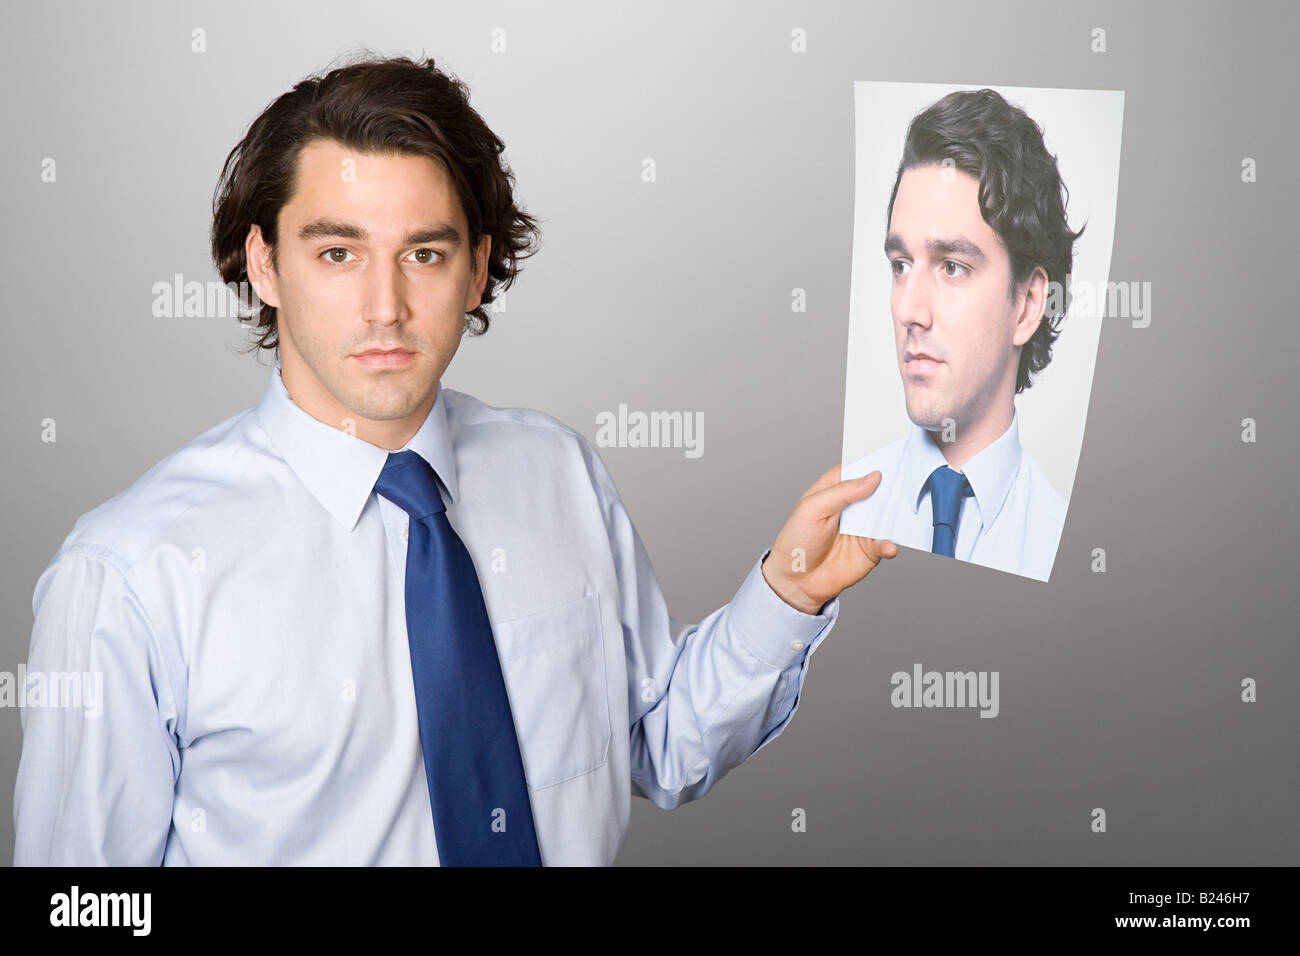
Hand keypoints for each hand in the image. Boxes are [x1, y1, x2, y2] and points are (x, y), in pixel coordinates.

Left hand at [760, 465, 896, 614]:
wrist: (796, 581)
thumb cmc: (796, 540)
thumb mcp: (812, 509)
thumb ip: (841, 492)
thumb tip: (872, 477)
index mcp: (835, 489)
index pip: (858, 468)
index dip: (873, 461)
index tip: (892, 456)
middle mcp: (852, 505)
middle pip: (878, 489)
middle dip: (893, 485)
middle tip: (908, 480)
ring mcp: (864, 527)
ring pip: (888, 515)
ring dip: (897, 513)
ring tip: (906, 511)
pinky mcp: (871, 549)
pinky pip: (885, 543)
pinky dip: (889, 544)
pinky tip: (888, 545)